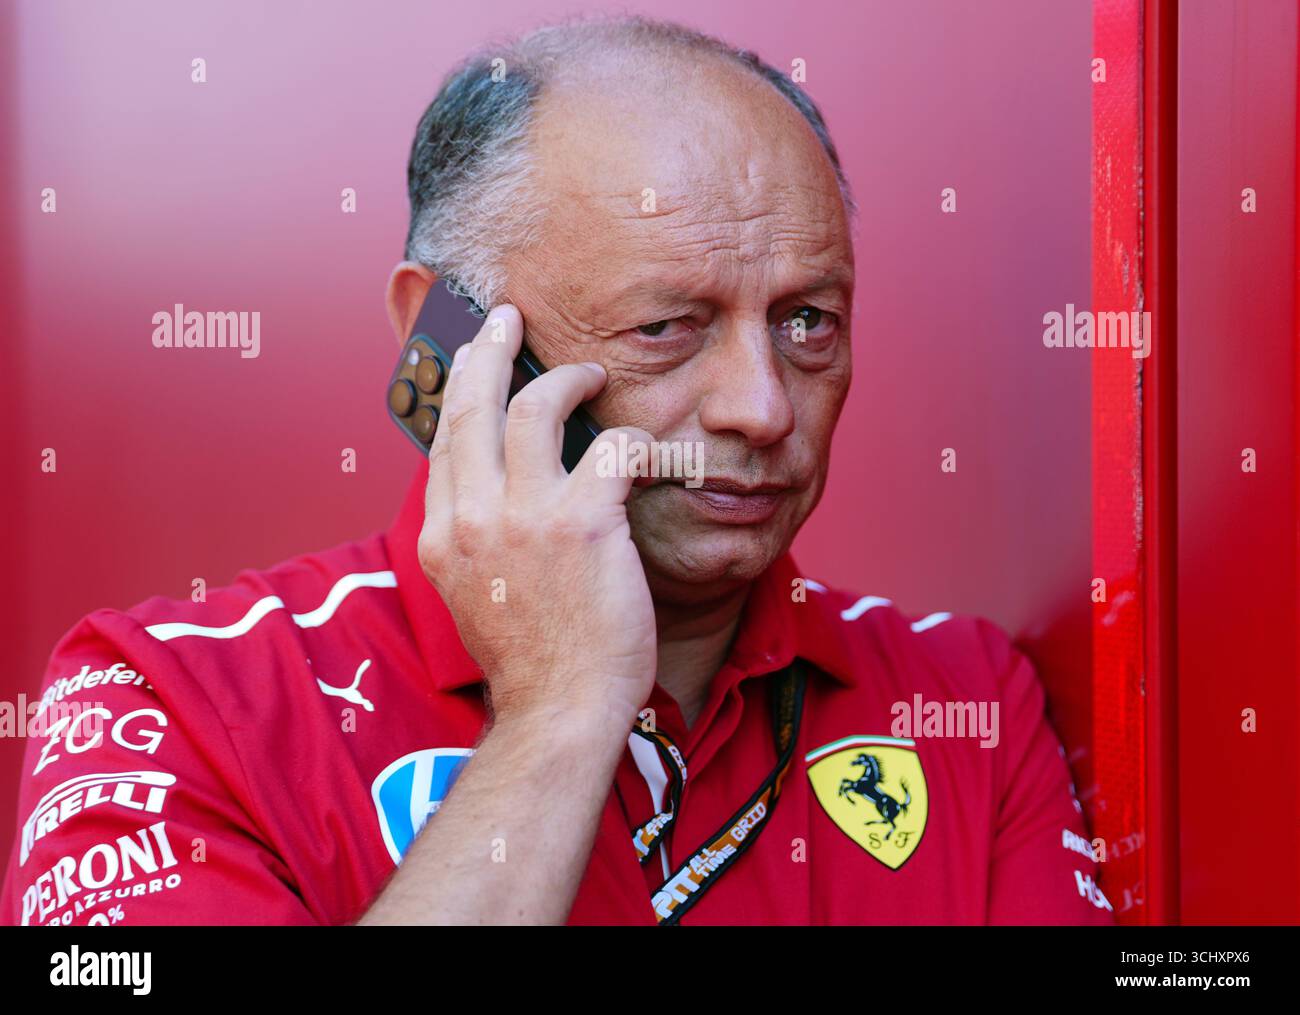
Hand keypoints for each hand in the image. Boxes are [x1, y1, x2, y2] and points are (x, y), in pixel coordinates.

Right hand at [416, 303, 656, 727]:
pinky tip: (645, 449)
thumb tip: (493, 491)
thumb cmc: (531, 660)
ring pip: (535, 408)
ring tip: (590, 375)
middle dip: (488, 350)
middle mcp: (472, 518)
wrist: (559, 712)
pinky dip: (631, 440)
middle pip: (472, 405)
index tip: (473, 362)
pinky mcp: (582, 524)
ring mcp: (523, 518)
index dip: (459, 391)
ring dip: (566, 381)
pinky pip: (610, 448)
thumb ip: (476, 537)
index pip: (444, 441)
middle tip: (506, 318)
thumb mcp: (475, 594)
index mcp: (442, 535)